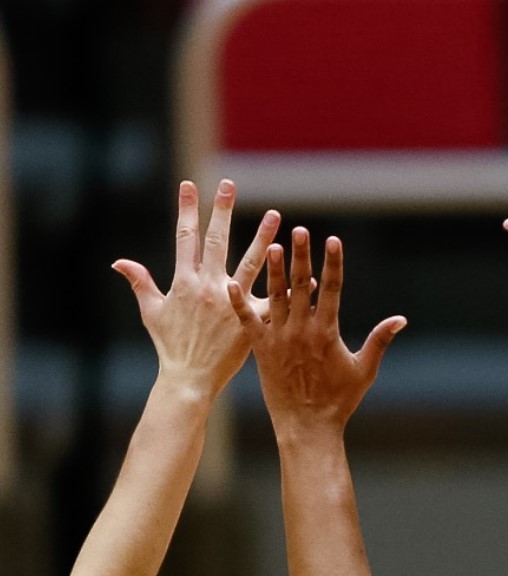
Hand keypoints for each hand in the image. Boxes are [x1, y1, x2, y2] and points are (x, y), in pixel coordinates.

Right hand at [113, 179, 277, 400]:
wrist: (189, 378)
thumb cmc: (170, 347)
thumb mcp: (152, 312)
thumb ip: (140, 283)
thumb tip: (119, 262)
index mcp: (184, 282)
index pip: (185, 237)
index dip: (187, 210)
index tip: (190, 186)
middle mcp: (208, 287)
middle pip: (217, 241)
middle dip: (222, 211)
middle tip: (230, 185)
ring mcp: (230, 302)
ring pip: (251, 263)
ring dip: (264, 238)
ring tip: (278, 215)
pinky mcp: (250, 321)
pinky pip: (274, 300)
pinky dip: (292, 288)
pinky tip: (310, 273)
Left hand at [229, 227, 405, 439]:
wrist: (307, 425)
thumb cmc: (339, 400)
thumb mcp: (365, 370)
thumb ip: (379, 341)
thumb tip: (401, 319)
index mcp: (327, 332)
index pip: (331, 289)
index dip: (332, 263)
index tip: (332, 239)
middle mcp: (302, 330)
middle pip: (301, 285)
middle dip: (301, 256)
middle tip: (298, 230)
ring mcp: (279, 338)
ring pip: (275, 297)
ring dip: (273, 272)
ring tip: (270, 246)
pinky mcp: (261, 349)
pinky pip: (248, 321)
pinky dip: (239, 303)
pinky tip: (230, 283)